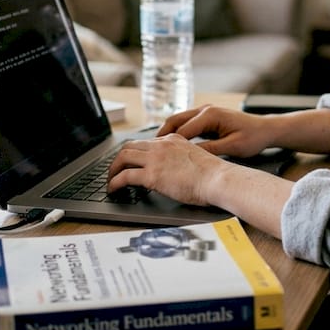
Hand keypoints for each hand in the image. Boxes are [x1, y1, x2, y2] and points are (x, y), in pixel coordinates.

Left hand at [107, 134, 229, 205]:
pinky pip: (124, 176)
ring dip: (113, 169)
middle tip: (115, 170)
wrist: (218, 179)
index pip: (146, 142)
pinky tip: (113, 190)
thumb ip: (181, 160)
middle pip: (130, 146)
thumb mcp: (195, 158)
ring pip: (123, 157)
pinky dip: (115, 183)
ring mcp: (155, 159)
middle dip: (119, 159)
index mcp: (173, 140)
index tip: (131, 161)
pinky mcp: (151, 175)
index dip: (135, 153)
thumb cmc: (214, 175)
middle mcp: (162, 145)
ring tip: (110, 181)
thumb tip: (174, 172)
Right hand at [156, 104, 276, 158]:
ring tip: (155, 150)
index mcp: (210, 115)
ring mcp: (205, 112)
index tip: (156, 157)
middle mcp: (205, 110)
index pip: (182, 130)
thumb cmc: (253, 137)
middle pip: (175, 121)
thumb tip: (190, 156)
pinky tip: (171, 146)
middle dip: (160, 136)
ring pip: (178, 121)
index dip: (168, 144)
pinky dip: (176, 134)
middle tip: (148, 151)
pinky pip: (186, 124)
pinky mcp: (207, 117)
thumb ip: (210, 150)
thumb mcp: (233, 147)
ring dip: (166, 134)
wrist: (266, 129)